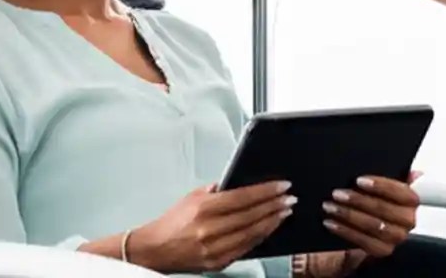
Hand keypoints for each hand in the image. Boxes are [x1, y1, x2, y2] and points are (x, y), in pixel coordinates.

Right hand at [128, 181, 294, 273]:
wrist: (155, 250)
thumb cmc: (172, 222)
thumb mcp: (192, 197)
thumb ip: (217, 189)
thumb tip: (242, 183)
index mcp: (204, 209)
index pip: (243, 197)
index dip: (266, 191)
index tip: (282, 186)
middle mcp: (209, 229)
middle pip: (251, 215)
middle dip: (274, 205)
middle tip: (289, 199)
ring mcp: (214, 249)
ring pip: (252, 234)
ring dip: (272, 222)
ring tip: (284, 212)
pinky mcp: (217, 263)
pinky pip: (246, 249)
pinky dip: (260, 237)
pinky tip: (269, 229)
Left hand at [319, 173, 420, 268]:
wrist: (365, 227)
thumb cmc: (373, 200)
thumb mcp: (380, 184)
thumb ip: (392, 174)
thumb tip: (411, 172)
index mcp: (411, 200)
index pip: (400, 191)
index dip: (380, 186)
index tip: (359, 180)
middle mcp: (408, 220)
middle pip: (383, 209)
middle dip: (358, 200)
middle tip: (337, 193)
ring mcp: (396, 237)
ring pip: (373, 225)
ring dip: (349, 215)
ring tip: (330, 206)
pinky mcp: (383, 250)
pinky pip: (364, 241)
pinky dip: (345, 231)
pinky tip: (331, 223)